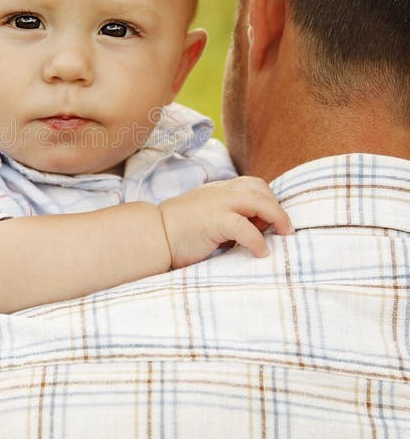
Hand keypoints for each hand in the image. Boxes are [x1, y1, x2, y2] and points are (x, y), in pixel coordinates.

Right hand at [158, 176, 293, 268]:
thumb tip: (255, 230)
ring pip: (258, 202)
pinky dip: (258, 240)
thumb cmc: (178, 233)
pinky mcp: (213, 221)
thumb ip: (228, 217)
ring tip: (282, 237)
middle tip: (285, 231)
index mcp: (219, 190)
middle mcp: (220, 192)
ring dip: (276, 219)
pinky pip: (245, 227)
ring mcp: (217, 204)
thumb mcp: (207, 218)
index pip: (254, 185)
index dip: (268, 201)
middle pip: (261, 190)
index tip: (272, 223)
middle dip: (278, 210)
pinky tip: (260, 253)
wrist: (153, 236)